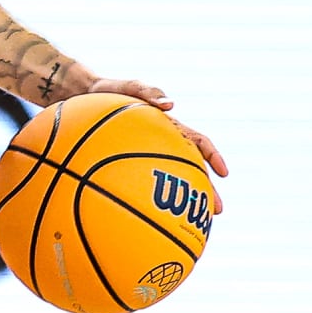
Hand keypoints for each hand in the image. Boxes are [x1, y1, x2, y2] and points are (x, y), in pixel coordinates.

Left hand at [82, 78, 229, 206]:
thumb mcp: (131, 88)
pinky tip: (146, 217)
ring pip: (170, 180)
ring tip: (188, 224)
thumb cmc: (113, 92)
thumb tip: (171, 105)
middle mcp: (163, 144)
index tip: (224, 173)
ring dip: (182, 200)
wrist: (87, 98)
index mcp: (170, 127)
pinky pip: (142, 183)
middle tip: (217, 211)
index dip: (213, 157)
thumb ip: (149, 93)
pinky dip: (148, 199)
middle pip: (191, 169)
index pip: (198, 142)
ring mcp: (147, 155)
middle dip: (207, 189)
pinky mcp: (129, 162)